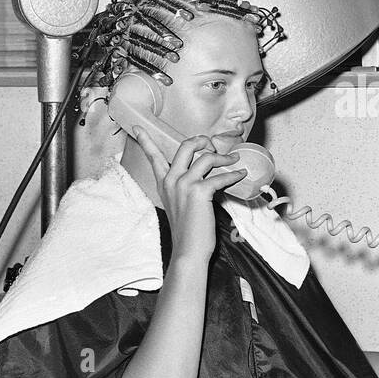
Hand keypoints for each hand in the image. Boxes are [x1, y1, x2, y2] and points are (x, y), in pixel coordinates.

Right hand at [132, 128, 246, 267]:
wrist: (188, 250)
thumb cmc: (187, 231)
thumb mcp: (179, 204)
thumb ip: (184, 188)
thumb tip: (204, 177)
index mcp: (164, 183)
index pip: (153, 157)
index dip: (145, 140)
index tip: (137, 127)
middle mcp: (171, 180)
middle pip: (185, 147)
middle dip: (202, 141)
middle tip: (212, 144)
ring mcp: (184, 185)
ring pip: (205, 157)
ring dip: (223, 158)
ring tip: (234, 161)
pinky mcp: (199, 192)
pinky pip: (220, 177)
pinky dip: (233, 175)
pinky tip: (241, 175)